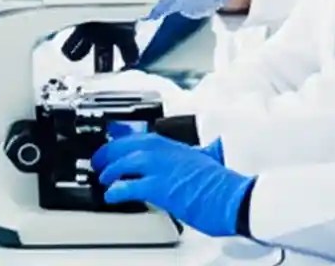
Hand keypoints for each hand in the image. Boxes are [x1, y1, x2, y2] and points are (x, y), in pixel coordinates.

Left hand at [91, 133, 253, 236]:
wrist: (235, 196)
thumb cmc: (226, 182)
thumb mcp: (210, 158)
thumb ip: (203, 152)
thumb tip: (211, 148)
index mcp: (176, 145)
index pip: (142, 138)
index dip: (124, 143)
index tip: (115, 147)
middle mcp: (165, 151)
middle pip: (127, 146)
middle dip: (110, 153)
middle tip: (99, 161)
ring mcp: (161, 167)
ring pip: (125, 162)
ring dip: (111, 170)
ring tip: (104, 178)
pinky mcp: (159, 187)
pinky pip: (129, 186)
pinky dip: (116, 190)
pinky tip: (111, 195)